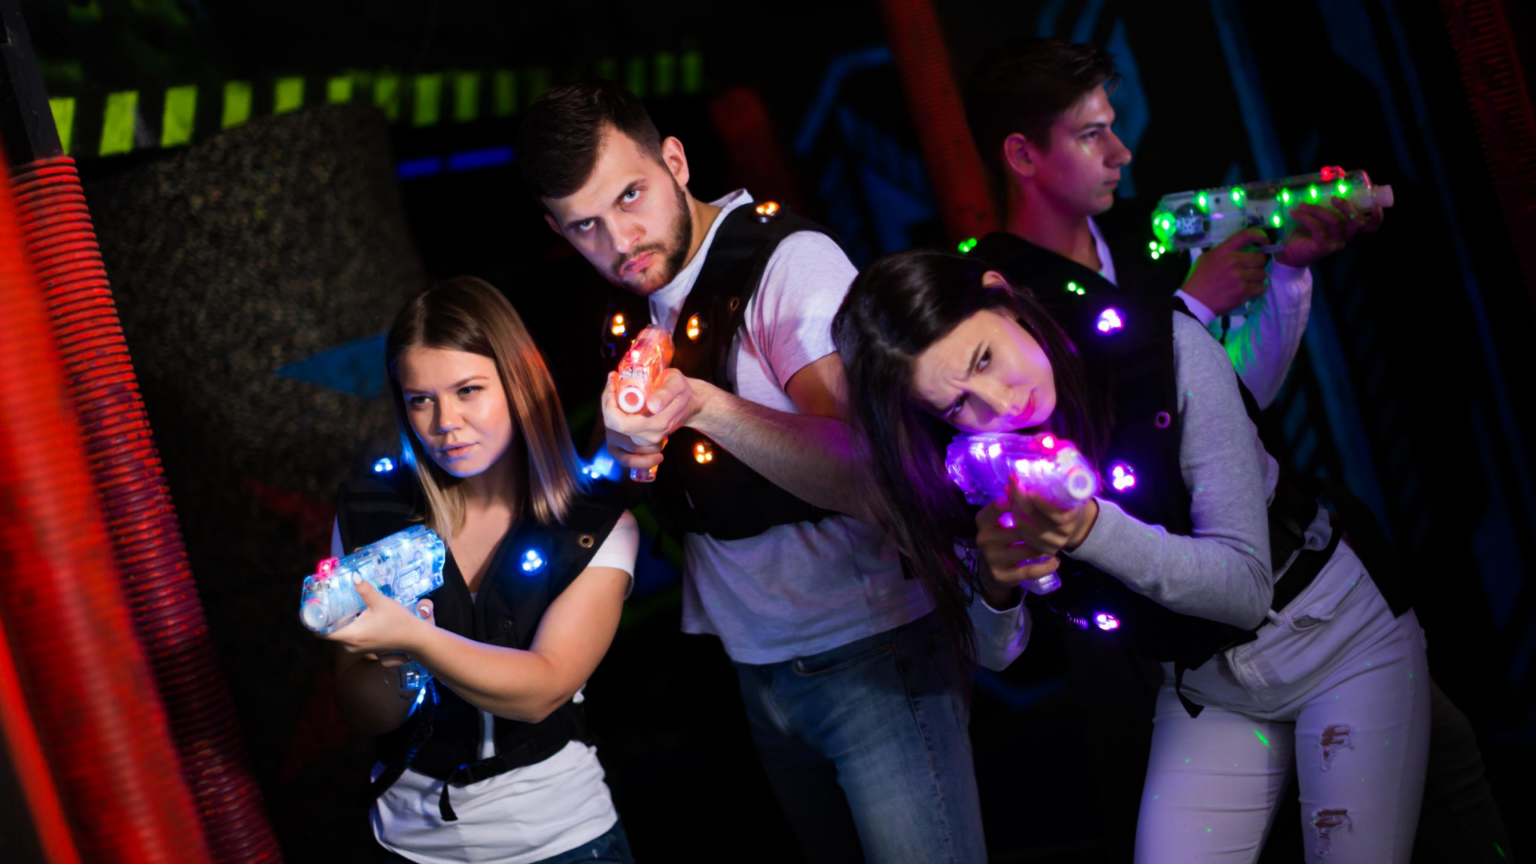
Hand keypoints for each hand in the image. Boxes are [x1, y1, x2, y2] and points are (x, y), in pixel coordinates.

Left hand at [320, 577, 435, 655]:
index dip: (315, 621)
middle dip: (327, 618)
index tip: (314, 607)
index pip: (322, 632)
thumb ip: (365, 589)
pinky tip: (353, 613)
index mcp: (351, 635)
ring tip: (338, 604)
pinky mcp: (364, 648)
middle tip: (327, 600)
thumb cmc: (398, 621)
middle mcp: (350, 645)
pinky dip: (347, 626)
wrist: (414, 638)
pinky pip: (348, 637)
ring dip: (337, 622)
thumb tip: (353, 576)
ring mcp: (357, 648)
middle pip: (329, 632)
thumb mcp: (380, 602)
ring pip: (339, 634)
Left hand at [601, 369, 702, 473]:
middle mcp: (650, 435)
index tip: (613, 384)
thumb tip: (652, 406)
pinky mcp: (642, 437)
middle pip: (614, 424)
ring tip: (615, 386)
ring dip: (611, 406)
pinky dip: (616, 411)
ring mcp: (645, 438)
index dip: (610, 405)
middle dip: (608, 402)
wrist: (691, 404)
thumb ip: (666, 394)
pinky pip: (620, 426)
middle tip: (612, 382)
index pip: (620, 423)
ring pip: (615, 426)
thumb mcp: (677, 384)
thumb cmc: (682, 391)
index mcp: (657, 424)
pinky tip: (620, 398)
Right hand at [975, 501, 1061, 604]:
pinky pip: (1028, 571)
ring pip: (1026, 550)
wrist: (994, 568)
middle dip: (1039, 527)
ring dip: (1044, 546)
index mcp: (983, 520)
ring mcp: (992, 558)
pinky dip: (1045, 567)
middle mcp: (984, 538)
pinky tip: (1055, 561)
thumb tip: (1031, 481)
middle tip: (1056, 524)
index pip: (997, 507)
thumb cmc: (1004, 534)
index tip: (1033, 497)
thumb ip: (1013, 502)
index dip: (1016, 502)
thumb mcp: (1002, 517)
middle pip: (1018, 529)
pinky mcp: (1002, 575)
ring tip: (1056, 543)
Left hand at [1003, 480, 1098, 555]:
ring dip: (1013, 509)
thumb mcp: (1074, 487)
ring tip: (1009, 491)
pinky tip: (1010, 505)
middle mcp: (1063, 533)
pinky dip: (1014, 521)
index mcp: (1073, 517)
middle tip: (1013, 482)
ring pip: (1025, 530)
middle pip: (1034, 521)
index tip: (1030, 490)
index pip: (1057, 516)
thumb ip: (1066, 474)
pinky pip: (1023, 538)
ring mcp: (1052, 543)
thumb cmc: (1071, 500)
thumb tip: (1051, 444)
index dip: (1042, 504)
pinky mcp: (1042, 550)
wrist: (1076, 524)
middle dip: (1019, 500)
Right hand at [1180, 229, 1268, 316]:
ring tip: (1248, 282)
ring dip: (1257, 278)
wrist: (1194, 302)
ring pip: (1262, 274)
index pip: (1246, 235)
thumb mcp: (1206, 258)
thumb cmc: (1198, 279)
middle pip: (1260, 258)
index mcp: (1223, 251)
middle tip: (1251, 270)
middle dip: (1258, 264)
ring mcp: (1239, 277)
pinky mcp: (1242, 292)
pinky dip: (1257, 290)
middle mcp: (1233, 261)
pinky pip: (1260, 288)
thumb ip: (1223, 252)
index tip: (1265, 241)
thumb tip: (1241, 251)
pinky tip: (1249, 291)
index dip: (1259, 235)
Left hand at [1273, 197, 1382, 268]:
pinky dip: (1305, 217)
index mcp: (1350, 228)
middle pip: (1357, 222)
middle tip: (1334, 198)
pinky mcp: (1322, 247)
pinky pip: (1317, 227)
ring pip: (1335, 221)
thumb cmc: (1307, 232)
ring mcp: (1335, 243)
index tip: (1375, 202)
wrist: (1291, 254)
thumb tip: (1327, 183)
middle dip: (1348, 207)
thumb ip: (1328, 206)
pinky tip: (1295, 212)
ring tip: (1303, 205)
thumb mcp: (1320, 218)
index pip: (1371, 226)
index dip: (1376, 216)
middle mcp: (1346, 237)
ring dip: (1318, 209)